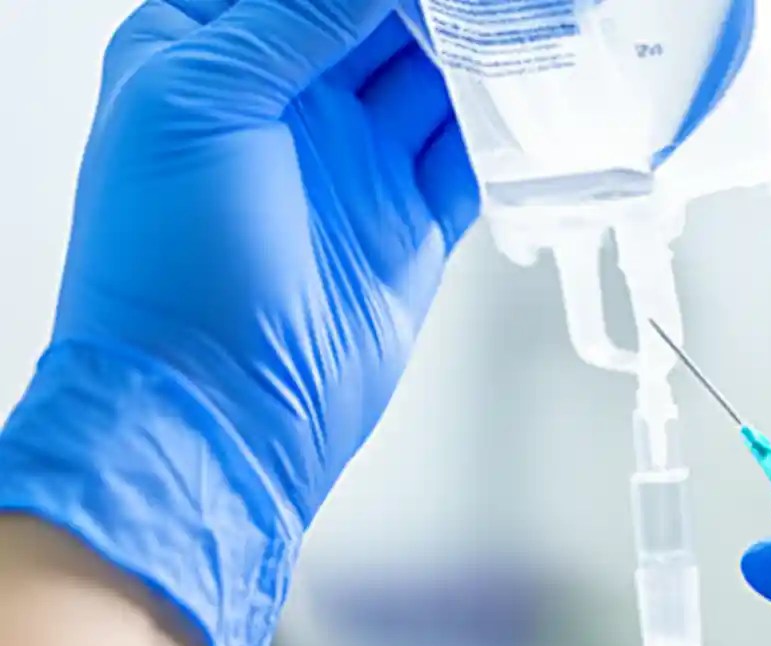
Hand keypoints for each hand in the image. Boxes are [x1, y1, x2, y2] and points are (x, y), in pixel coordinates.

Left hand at [0, 0, 474, 645]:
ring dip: (478, 50)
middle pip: (375, 22)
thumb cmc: (167, 265)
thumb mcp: (200, 101)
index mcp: (208, 58)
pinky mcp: (406, 224)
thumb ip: (291, 21)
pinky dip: (502, 128)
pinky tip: (530, 99)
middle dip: (430, 7)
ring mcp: (352, 163)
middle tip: (490, 3)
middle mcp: (285, 104)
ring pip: (433, 79)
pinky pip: (467, 157)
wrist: (222, 408)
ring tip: (528, 25)